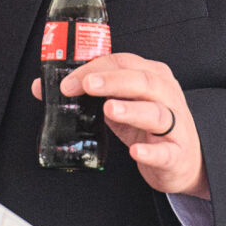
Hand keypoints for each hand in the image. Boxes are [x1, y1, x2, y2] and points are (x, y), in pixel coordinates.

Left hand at [32, 52, 207, 197]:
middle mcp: (167, 96)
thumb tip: (42, 87)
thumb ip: (87, 95)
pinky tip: (136, 151)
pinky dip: (151, 151)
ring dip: (132, 109)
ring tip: (109, 109)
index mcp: (152, 77)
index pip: (124, 63)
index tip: (68, 81)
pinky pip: (166, 151)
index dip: (95, 69)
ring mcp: (175, 126)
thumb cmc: (148, 127)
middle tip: (87, 85)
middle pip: (143, 81)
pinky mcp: (176, 154)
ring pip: (157, 112)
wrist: (182, 161)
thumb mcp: (119, 105)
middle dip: (112, 81)